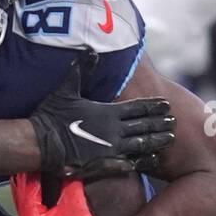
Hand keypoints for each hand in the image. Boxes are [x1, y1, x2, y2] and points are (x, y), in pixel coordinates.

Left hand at [10, 173, 102, 215]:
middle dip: (27, 182)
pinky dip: (30, 204)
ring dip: (27, 192)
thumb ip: (65, 180)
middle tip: (29, 164)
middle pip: (22, 199)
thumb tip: (61, 165)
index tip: (33, 161)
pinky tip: (33, 193)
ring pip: (23, 207)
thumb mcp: (75, 200)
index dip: (31, 175)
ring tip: (31, 175)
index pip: (27, 191)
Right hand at [29, 53, 174, 177]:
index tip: (166, 105)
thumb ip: (82, 70)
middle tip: (174, 122)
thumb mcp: (66, 89)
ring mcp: (111, 148)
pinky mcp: (104, 164)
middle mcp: (114, 130)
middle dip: (161, 124)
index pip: (138, 108)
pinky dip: (143, 162)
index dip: (154, 106)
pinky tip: (153, 160)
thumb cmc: (52, 116)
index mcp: (108, 112)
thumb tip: (91, 50)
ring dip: (157, 142)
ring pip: (142, 145)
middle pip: (144, 126)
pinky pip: (130, 164)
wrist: (41, 144)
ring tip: (170, 140)